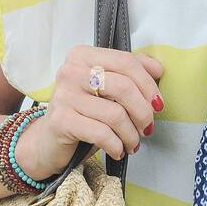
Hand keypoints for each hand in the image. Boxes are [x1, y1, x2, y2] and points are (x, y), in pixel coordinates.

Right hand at [13, 45, 164, 180]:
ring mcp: (64, 95)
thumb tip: (157, 68)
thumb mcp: (106, 88)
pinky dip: (116, 145)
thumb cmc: (84, 112)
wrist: (48, 140)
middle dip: (143, 112)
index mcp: (83, 55)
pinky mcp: (61, 121)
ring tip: (132, 143)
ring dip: (131, 134)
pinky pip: (102, 133)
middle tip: (147, 127)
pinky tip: (118, 150)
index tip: (158, 103)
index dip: (149, 84)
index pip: (127, 62)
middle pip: (124, 87)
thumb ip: (129, 72)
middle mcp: (71, 71)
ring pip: (116, 114)